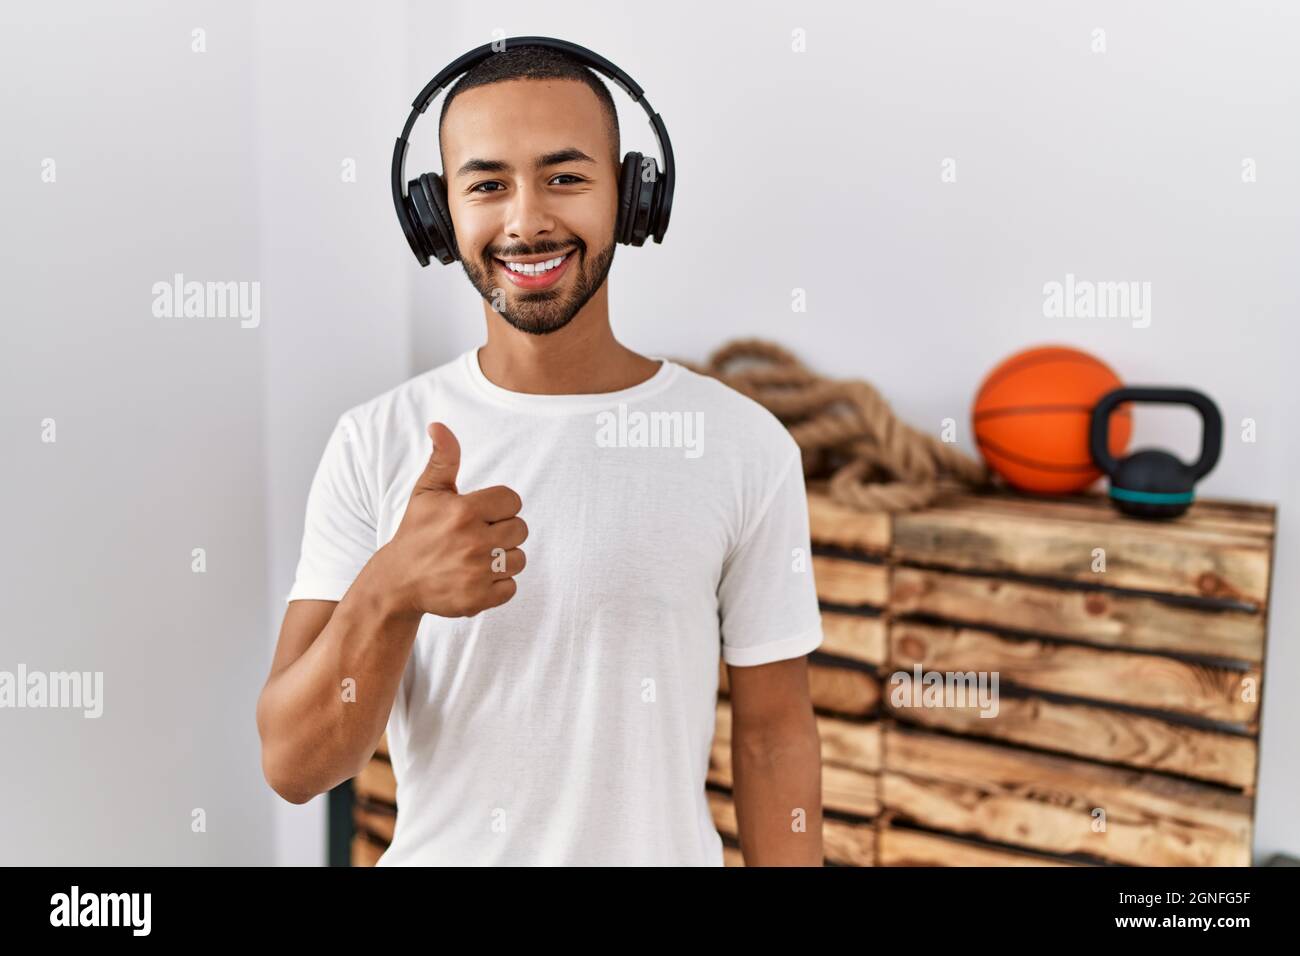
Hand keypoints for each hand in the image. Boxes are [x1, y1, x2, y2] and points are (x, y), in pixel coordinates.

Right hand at [380, 422, 526, 618]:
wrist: (397, 582)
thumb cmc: (416, 531)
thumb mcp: (427, 492)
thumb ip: (442, 458)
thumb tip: (438, 425)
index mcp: (464, 511)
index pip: (513, 500)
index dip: (501, 507)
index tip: (482, 514)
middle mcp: (473, 541)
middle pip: (521, 529)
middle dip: (504, 532)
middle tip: (479, 537)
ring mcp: (476, 572)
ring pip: (520, 559)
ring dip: (504, 559)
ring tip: (477, 558)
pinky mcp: (478, 599)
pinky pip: (512, 587)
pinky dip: (498, 585)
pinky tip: (475, 578)